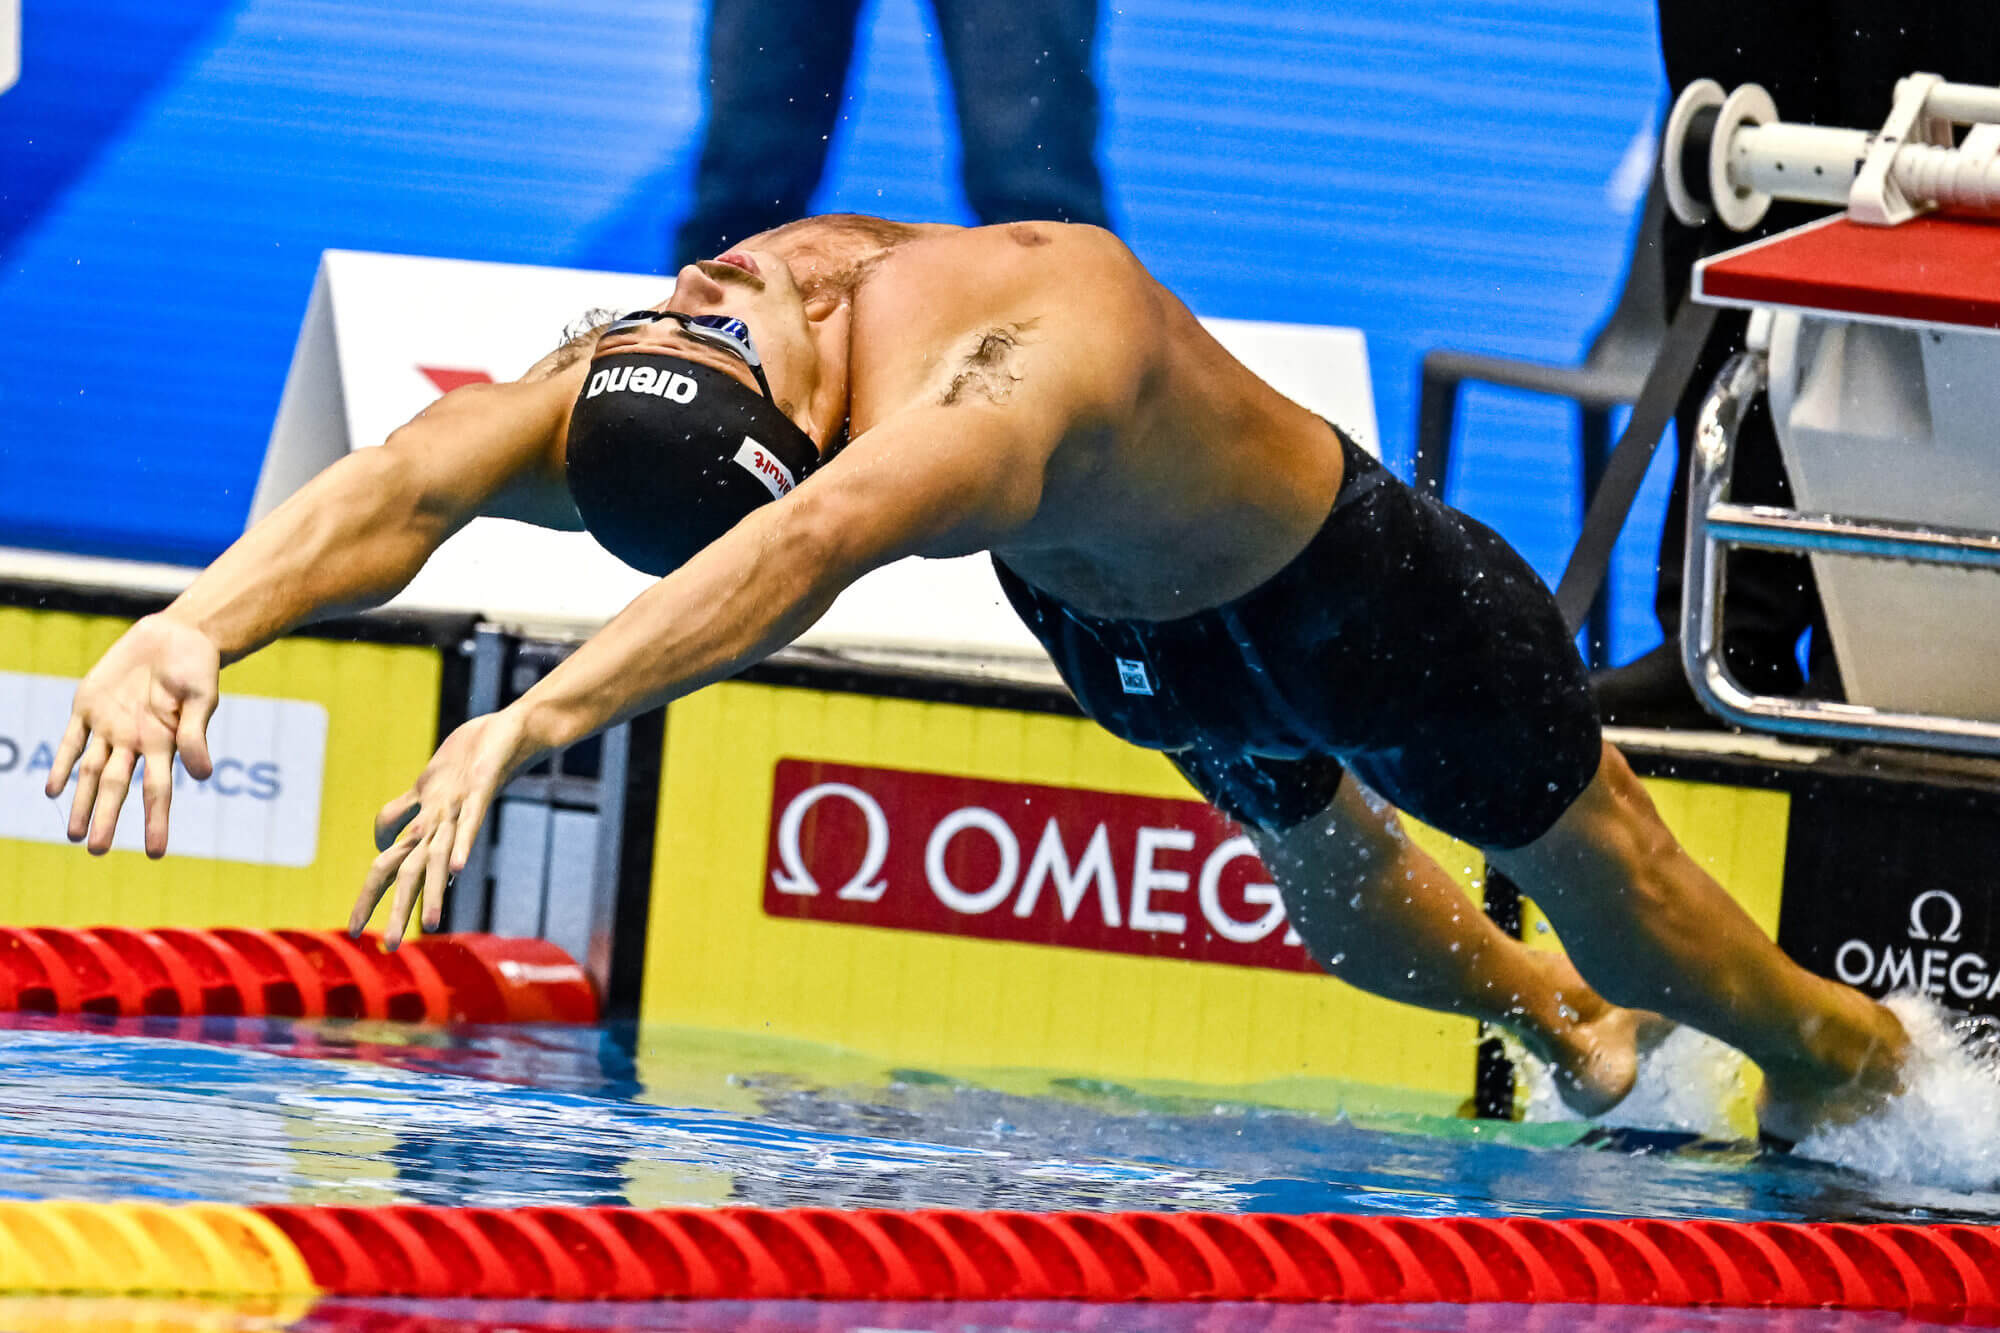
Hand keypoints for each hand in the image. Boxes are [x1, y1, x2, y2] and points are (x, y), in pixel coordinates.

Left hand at [48, 614, 221, 856]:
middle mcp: (135, 741)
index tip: (156, 854)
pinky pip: (72, 741)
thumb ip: (195, 734)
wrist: (176, 635)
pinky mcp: (89, 706)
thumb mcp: (202, 698)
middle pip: (118, 788)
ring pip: (92, 772)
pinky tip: (53, 790)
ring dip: (82, 802)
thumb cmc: (197, 667)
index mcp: (165, 744)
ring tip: (73, 834)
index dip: (156, 822)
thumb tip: (201, 776)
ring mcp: (110, 726)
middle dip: (106, 819)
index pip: (158, 791)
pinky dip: (61, 765)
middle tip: (96, 850)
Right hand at [350, 708, 535, 947]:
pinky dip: (462, 845)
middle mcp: (440, 826)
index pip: (386, 867)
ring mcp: (458, 810)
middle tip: (389, 948)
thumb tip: (383, 845)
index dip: (368, 897)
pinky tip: (457, 869)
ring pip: (438, 855)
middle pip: (408, 871)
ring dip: (432, 890)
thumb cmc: (470, 758)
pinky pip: (469, 823)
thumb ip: (405, 817)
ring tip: (428, 923)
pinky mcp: (479, 790)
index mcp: (424, 827)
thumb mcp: (426, 787)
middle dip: (397, 908)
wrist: (514, 732)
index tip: (352, 932)